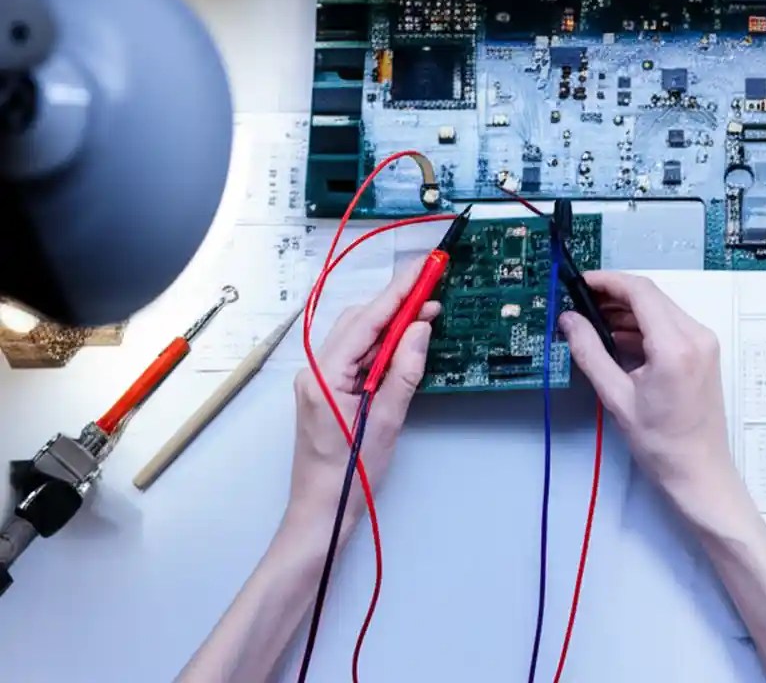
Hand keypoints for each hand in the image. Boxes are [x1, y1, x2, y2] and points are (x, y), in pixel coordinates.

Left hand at [289, 262, 440, 533]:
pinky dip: (382, 347)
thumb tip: (419, 329)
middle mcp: (315, 370)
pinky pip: (357, 356)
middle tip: (435, 291)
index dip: (399, 290)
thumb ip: (403, 372)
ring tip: (427, 314)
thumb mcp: (386, 422)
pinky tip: (404, 344)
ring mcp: (319, 380)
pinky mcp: (327, 390)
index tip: (425, 268)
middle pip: (359, 321)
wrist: (320, 513)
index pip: (366, 320)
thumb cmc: (348, 476)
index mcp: (324, 374)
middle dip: (397, 303)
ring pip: (358, 337)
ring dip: (391, 324)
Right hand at [560, 272, 731, 500]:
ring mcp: (703, 344)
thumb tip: (570, 321)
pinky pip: (670, 326)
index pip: (640, 292)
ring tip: (593, 323)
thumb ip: (590, 352)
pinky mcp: (703, 353)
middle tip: (580, 304)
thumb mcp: (616, 397)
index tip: (581, 283)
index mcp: (675, 346)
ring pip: (660, 309)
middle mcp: (696, 337)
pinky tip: (617, 339)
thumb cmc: (661, 444)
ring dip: (628, 311)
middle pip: (651, 296)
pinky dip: (643, 326)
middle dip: (614, 295)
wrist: (699, 471)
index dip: (607, 281)